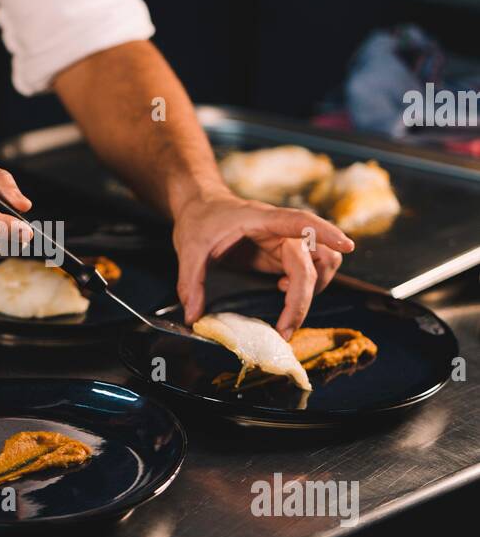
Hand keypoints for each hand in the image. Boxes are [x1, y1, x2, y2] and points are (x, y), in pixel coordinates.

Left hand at [172, 190, 353, 337]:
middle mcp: (282, 230)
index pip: (301, 221)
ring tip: (287, 303)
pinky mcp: (284, 255)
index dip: (326, 231)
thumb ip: (191, 282)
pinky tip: (282, 290)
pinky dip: (305, 287)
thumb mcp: (188, 249)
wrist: (201, 206)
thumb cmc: (200, 219)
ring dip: (314, 288)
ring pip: (324, 262)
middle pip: (315, 259)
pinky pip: (310, 271)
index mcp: (263, 219)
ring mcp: (286, 243)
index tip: (347, 245)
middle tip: (285, 329)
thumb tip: (193, 317)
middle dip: (305, 296)